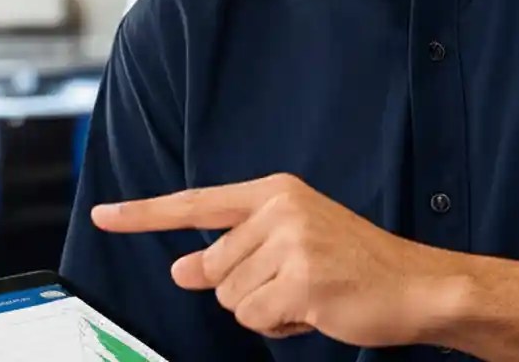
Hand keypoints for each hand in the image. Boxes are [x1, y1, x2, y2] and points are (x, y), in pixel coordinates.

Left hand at [91, 173, 454, 346]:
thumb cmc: (353, 264)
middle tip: (295, 282)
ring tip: (308, 294)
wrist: (415, 285)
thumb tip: (180, 269)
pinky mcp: (300, 280)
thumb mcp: (289, 246)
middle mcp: (279, 210)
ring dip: (263, 310)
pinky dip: (278, 326)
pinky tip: (313, 310)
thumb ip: (232, 253)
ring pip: (229, 298)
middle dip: (243, 288)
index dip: (144, 214)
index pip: (196, 204)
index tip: (103, 217)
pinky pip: (253, 318)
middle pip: (212, 267)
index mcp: (275, 192)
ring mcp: (290, 243)